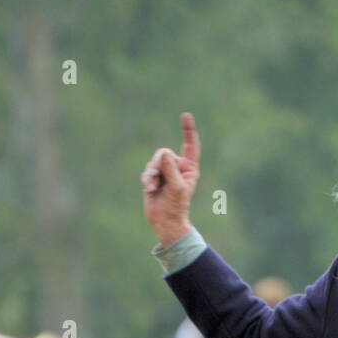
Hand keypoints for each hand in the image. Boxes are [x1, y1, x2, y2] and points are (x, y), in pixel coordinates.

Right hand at [141, 112, 199, 245]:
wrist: (165, 221)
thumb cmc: (176, 206)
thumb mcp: (176, 187)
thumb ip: (170, 168)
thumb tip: (164, 152)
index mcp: (189, 168)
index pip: (190, 146)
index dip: (188, 130)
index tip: (185, 115)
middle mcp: (177, 167)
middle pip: (164, 153)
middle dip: (158, 164)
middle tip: (158, 179)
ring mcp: (166, 172)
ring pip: (154, 161)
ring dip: (151, 174)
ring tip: (154, 188)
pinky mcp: (155, 178)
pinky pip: (147, 170)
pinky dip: (147, 179)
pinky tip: (150, 190)